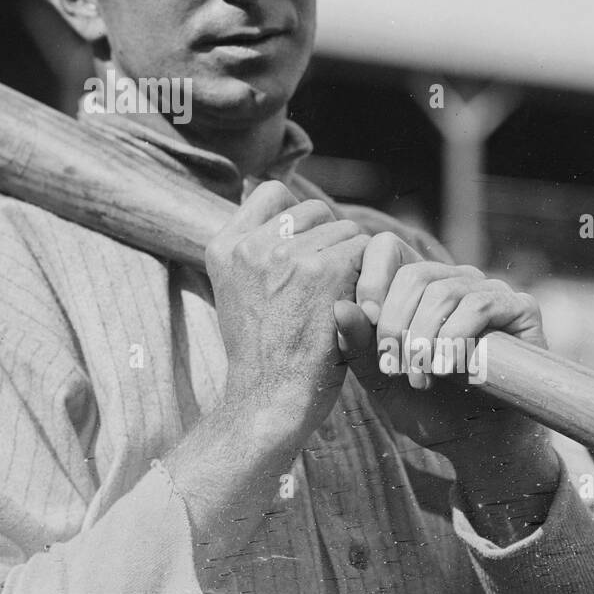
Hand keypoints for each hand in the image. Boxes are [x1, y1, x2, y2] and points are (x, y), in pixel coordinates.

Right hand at [204, 180, 371, 450]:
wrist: (269, 401)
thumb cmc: (263, 354)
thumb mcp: (237, 292)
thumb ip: (254, 251)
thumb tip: (281, 203)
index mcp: (224, 247)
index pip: (272, 192)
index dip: (298, 215)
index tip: (307, 248)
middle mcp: (251, 244)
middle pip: (316, 210)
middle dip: (331, 240)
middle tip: (330, 284)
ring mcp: (286, 255)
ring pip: (346, 230)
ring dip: (353, 261)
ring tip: (341, 300)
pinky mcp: (323, 270)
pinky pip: (365, 250)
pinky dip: (369, 277)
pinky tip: (358, 307)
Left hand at [336, 232, 547, 463]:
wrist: (478, 444)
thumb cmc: (426, 406)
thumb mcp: (380, 378)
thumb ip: (358, 344)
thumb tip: (339, 307)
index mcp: (416, 286)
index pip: (385, 248)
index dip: (370, 280)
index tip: (367, 323)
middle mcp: (453, 279)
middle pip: (413, 274)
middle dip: (395, 325)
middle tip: (394, 369)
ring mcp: (489, 289)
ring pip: (443, 292)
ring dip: (423, 340)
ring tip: (420, 379)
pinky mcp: (520, 307)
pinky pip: (479, 305)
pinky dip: (454, 338)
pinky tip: (446, 368)